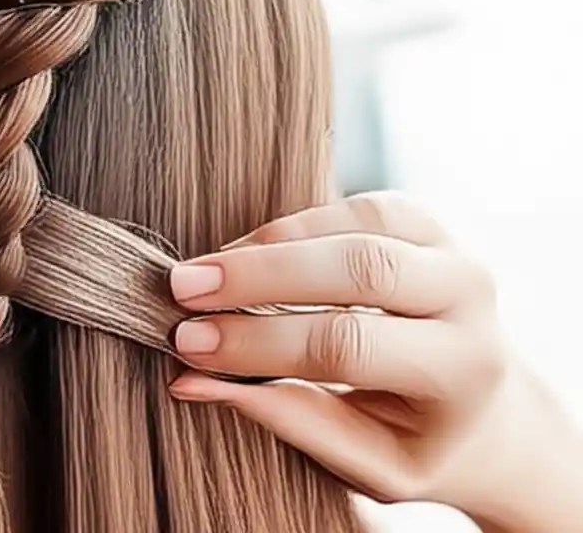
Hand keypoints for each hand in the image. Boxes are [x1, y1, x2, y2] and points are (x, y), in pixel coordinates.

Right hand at [167, 193, 581, 532]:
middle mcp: (470, 300)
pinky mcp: (425, 223)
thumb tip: (191, 381)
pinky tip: (245, 253)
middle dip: (258, 275)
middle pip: (358, 267)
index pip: (347, 344)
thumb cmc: (415, 443)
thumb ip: (286, 418)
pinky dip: (292, 225)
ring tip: (204, 271)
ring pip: (356, 221)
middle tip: (183, 288)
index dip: (259, 341)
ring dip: (269, 243)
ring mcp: (452, 250)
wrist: (485, 412)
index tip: (189, 345)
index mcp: (461, 371)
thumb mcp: (365, 463)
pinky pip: (355, 204)